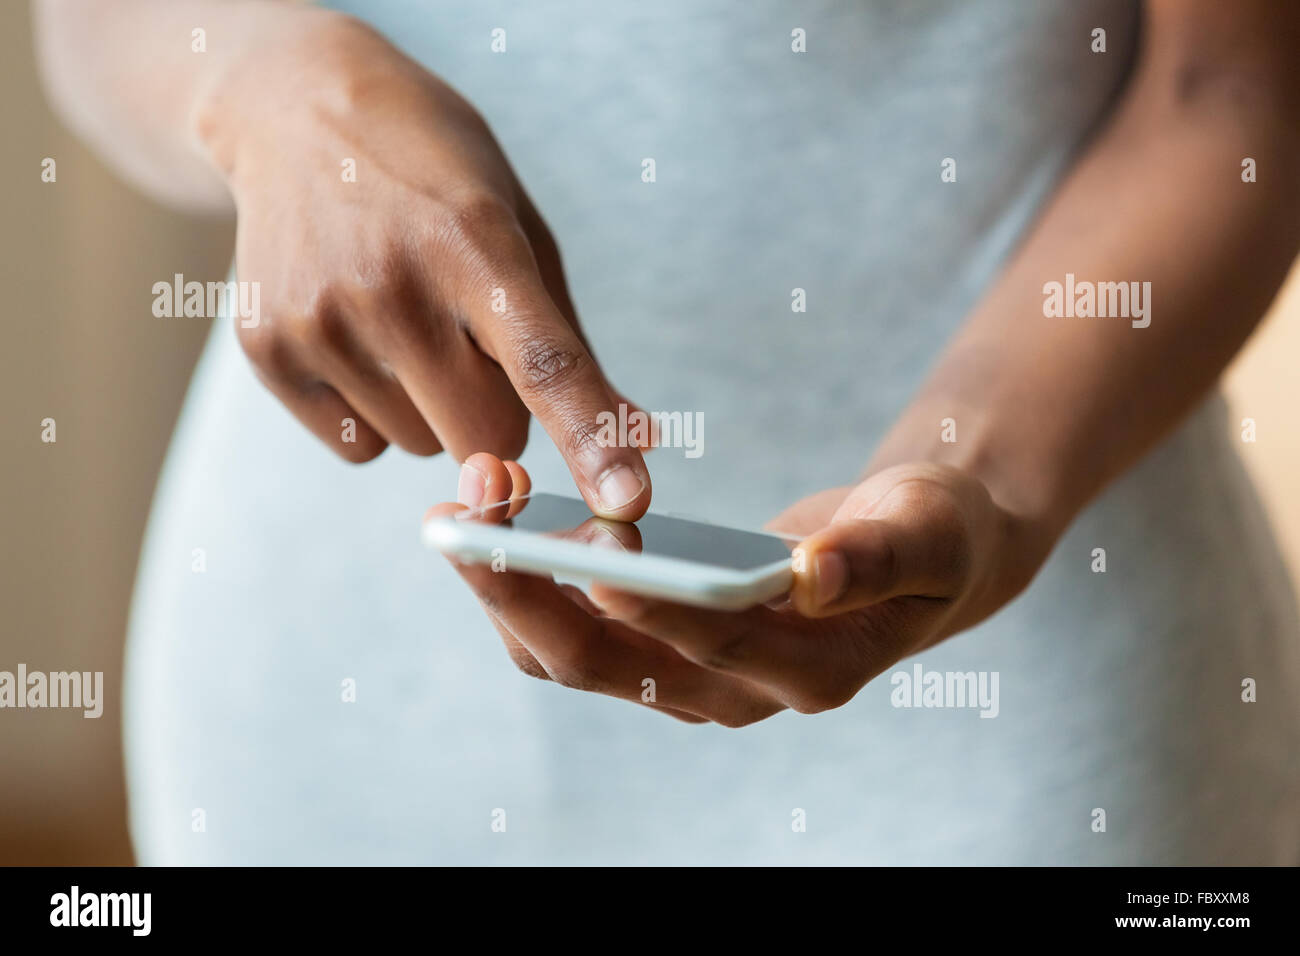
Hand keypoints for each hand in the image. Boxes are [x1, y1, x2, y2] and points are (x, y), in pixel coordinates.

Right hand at [197, 12, 649, 517]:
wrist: (293, 110)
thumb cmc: (432, 177)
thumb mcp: (518, 229)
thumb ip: (572, 346)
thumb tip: (639, 439)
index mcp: (475, 243)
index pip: (546, 363)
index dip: (591, 437)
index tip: (628, 499)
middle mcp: (393, 284)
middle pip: (488, 437)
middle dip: (497, 411)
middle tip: (468, 338)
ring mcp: (321, 320)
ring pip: (422, 448)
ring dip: (430, 408)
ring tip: (400, 319)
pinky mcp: (268, 351)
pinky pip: (361, 448)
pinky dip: (373, 413)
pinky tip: (355, 335)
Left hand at [428, 454, 1047, 725]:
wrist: (913, 549)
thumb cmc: (931, 532)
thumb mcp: (927, 530)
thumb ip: (877, 555)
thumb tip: (810, 573)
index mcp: (812, 672)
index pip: (714, 650)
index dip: (648, 606)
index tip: (587, 548)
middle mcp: (737, 690)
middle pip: (608, 666)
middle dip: (529, 592)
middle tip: (467, 517)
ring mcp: (691, 674)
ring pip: (572, 653)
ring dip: (510, 582)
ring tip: (468, 498)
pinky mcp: (660, 646)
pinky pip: (575, 626)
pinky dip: (529, 577)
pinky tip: (501, 514)